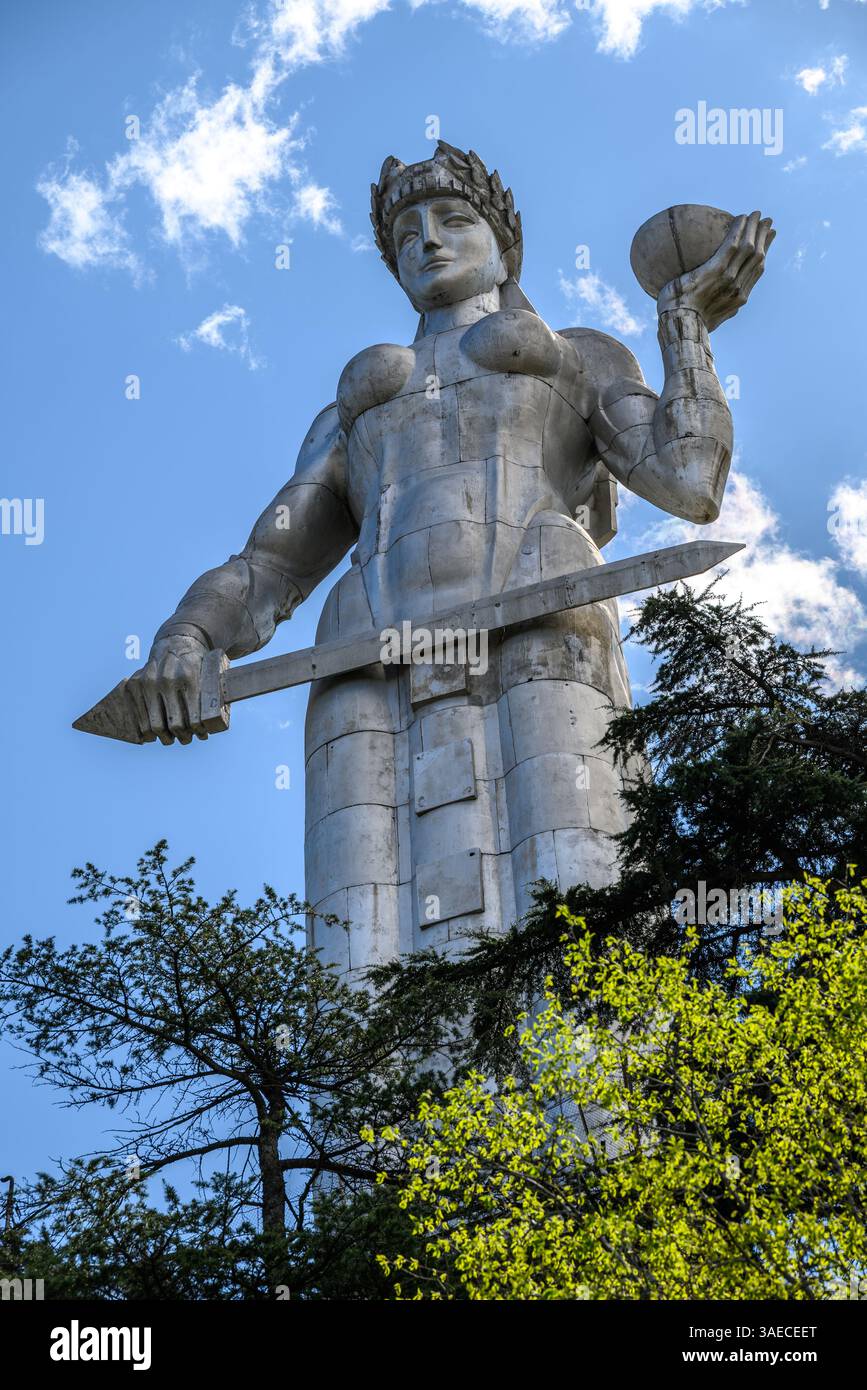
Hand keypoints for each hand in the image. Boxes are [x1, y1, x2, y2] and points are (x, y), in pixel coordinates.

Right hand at [125, 634, 209, 745]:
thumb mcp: (208, 674)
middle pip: (173, 724)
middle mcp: (167, 679)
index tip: (201, 735)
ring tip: (171, 739)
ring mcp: (149, 681)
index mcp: (189, 677)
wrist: (176, 642)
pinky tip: (154, 733)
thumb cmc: (196, 663)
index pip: (193, 718)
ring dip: (163, 736)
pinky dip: (146, 729)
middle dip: (181, 736)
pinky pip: (139, 715)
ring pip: (153, 723)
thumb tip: (211, 725)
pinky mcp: (135, 683)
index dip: (198, 731)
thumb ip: (211, 695)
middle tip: (186, 739)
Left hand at [657, 210, 775, 331]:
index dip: (765, 253)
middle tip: (768, 222)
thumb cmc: (686, 323)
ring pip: (748, 248)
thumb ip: (715, 308)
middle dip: (764, 237)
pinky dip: (738, 230)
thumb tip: (711, 302)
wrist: (680, 327)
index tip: (768, 240)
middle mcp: (738, 288)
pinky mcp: (715, 271)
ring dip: (754, 228)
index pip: (757, 271)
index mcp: (739, 299)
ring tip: (756, 214)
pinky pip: (731, 246)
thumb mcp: (705, 318)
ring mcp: (728, 279)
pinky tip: (740, 217)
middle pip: (757, 257)